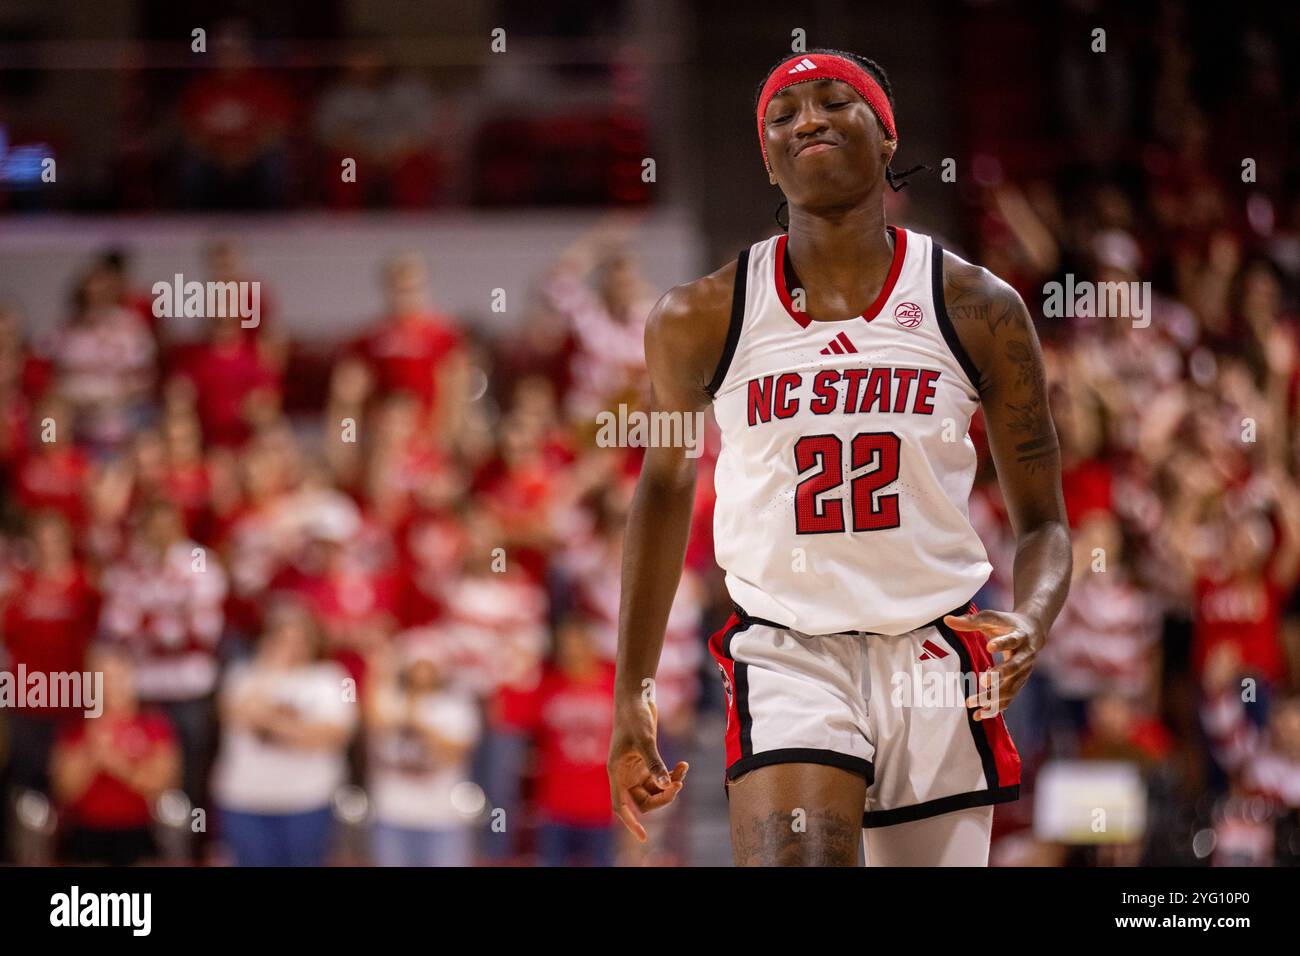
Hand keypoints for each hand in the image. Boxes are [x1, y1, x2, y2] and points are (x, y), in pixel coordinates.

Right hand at [607, 695, 687, 841]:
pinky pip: (660, 778)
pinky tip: (683, 765)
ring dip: (670, 784)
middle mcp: (624, 775)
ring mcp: (635, 770)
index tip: (642, 837)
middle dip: (662, 797)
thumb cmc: (634, 716)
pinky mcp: (645, 762)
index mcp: (616, 772)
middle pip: (643, 801)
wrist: (635, 697)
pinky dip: (672, 774)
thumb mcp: (645, 740)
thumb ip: (655, 763)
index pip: (621, 805)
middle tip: (678, 785)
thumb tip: (665, 785)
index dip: (630, 823)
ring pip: (654, 790)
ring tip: (683, 769)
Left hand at [943, 609, 1044, 719]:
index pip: (1012, 640)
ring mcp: (1023, 672)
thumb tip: (947, 620)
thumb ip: (971, 621)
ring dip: (993, 697)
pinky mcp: (1019, 683)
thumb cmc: (1007, 624)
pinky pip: (1008, 698)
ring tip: (972, 703)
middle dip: (999, 675)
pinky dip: (995, 707)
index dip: (1002, 643)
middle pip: (1014, 667)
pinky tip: (979, 715)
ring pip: (1010, 687)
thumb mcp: (991, 619)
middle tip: (982, 681)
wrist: (1032, 631)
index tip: (989, 647)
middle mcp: (1025, 656)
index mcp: (1020, 636)